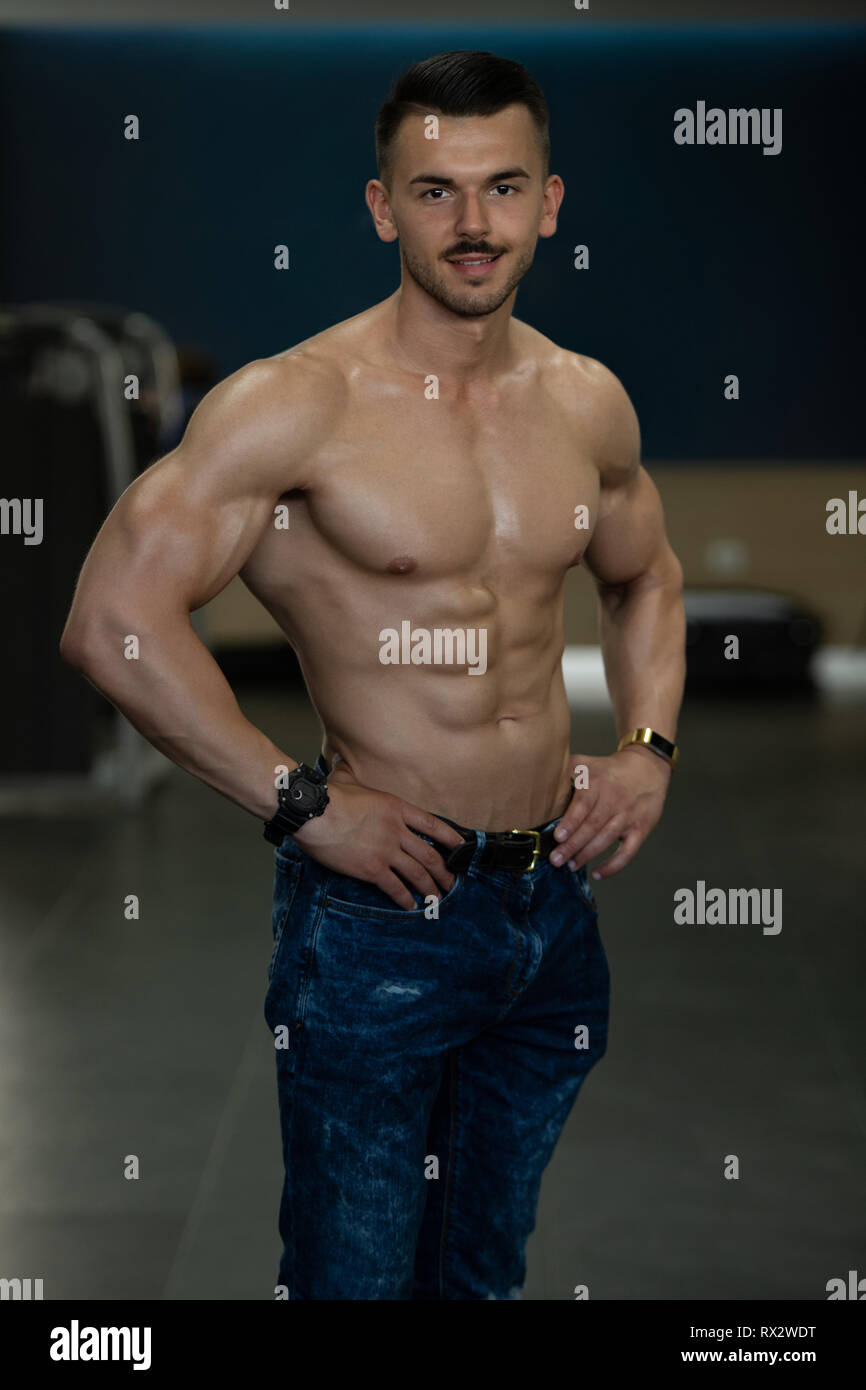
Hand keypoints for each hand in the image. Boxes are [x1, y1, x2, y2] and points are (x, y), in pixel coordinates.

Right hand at [293, 768, 464, 908]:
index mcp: (396, 808)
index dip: (451, 838)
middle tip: (452, 883)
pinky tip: (411, 906)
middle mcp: (397, 831)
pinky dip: (405, 899)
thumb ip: (349, 772)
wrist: (314, 813)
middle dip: (444, 872)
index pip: (433, 825)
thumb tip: (338, 759)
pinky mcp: (372, 869)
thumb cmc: (328, 795)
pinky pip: (395, 888)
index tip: (461, 849)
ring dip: (430, 888)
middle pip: (430, 855)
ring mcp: (386, 851)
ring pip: (418, 874)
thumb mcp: (345, 778)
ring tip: (437, 898)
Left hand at [549, 748, 671, 879]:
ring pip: (607, 839)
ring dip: (587, 855)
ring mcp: (628, 816)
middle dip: (573, 845)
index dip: (571, 821)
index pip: (584, 803)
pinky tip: (597, 873)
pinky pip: (627, 852)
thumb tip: (537, 778)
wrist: (647, 769)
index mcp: (598, 782)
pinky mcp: (641, 829)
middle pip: (593, 825)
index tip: (558, 836)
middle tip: (556, 859)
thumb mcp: (587, 762)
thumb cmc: (609, 771)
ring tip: (571, 865)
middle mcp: (614, 799)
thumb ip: (564, 769)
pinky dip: (613, 866)